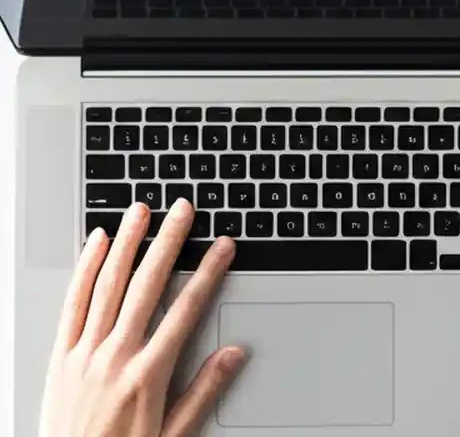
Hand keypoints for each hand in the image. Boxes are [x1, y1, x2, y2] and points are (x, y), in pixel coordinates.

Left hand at [40, 200, 244, 436]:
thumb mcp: (174, 434)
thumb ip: (204, 392)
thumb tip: (234, 355)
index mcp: (148, 375)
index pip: (186, 310)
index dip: (209, 272)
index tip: (223, 247)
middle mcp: (115, 357)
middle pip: (147, 285)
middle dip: (169, 242)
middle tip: (184, 210)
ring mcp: (84, 353)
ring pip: (108, 285)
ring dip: (127, 243)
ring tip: (141, 212)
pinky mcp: (60, 356)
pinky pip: (73, 303)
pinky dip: (85, 269)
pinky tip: (97, 245)